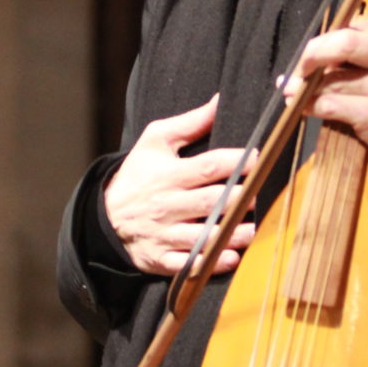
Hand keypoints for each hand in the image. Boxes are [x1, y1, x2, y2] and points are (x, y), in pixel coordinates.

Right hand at [103, 94, 255, 275]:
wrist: (105, 215)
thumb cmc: (138, 174)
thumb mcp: (155, 141)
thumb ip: (190, 123)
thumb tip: (219, 102)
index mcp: (169, 174)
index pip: (208, 166)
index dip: (236, 162)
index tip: (258, 159)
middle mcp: (168, 205)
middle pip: (211, 202)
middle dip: (240, 200)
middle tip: (262, 196)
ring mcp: (165, 234)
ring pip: (204, 236)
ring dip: (232, 234)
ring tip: (254, 230)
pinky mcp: (162, 258)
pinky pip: (188, 264)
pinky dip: (210, 263)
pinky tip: (230, 258)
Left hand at [283, 22, 367, 192]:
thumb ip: (364, 52)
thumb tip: (314, 51)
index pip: (355, 27)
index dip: (327, 39)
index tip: (311, 54)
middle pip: (345, 42)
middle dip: (312, 54)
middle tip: (297, 69)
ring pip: (334, 79)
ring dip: (307, 87)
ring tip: (294, 92)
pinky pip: (333, 104)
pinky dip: (312, 106)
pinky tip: (305, 108)